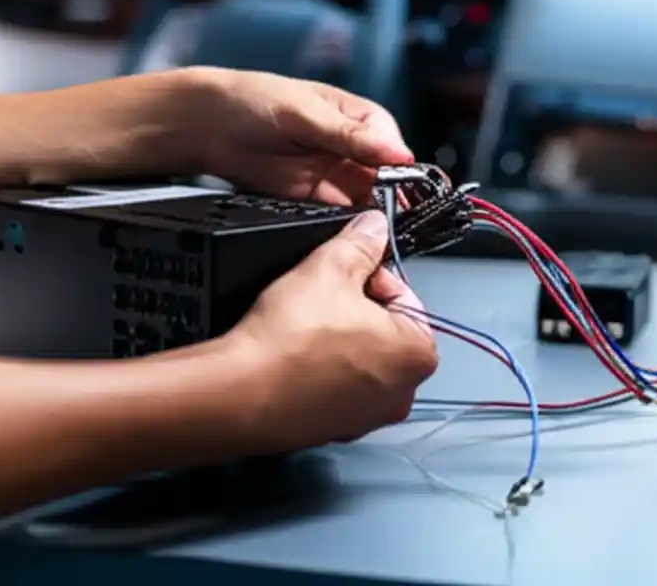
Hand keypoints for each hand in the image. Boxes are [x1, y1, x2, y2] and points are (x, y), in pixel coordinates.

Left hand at [190, 68, 414, 205]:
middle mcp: (352, 149)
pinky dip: (345, 224)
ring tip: (375, 226)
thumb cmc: (254, 101)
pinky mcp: (313, 199)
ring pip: (366, 201)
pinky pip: (338, 216)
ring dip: (372, 214)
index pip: (393, 147)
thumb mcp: (307, 113)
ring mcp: (334, 176)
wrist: (206, 125)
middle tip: (394, 213)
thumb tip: (399, 153)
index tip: (402, 184)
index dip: (400, 168)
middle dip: (391, 197)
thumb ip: (351, 136)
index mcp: (360, 119)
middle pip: (386, 179)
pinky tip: (348, 229)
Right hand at [219, 210, 436, 451]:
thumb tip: (373, 227)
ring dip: (336, 339)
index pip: (406, 298)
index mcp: (418, 355)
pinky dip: (318, 370)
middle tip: (323, 297)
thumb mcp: (330, 267)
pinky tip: (293, 355)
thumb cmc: (289, 342)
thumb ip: (360, 242)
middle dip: (356, 309)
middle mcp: (401, 394)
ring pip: (358, 360)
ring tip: (304, 326)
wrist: (239, 393)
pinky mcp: (332, 429)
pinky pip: (332, 388)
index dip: (372, 276)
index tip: (348, 272)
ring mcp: (366, 417)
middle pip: (384, 331)